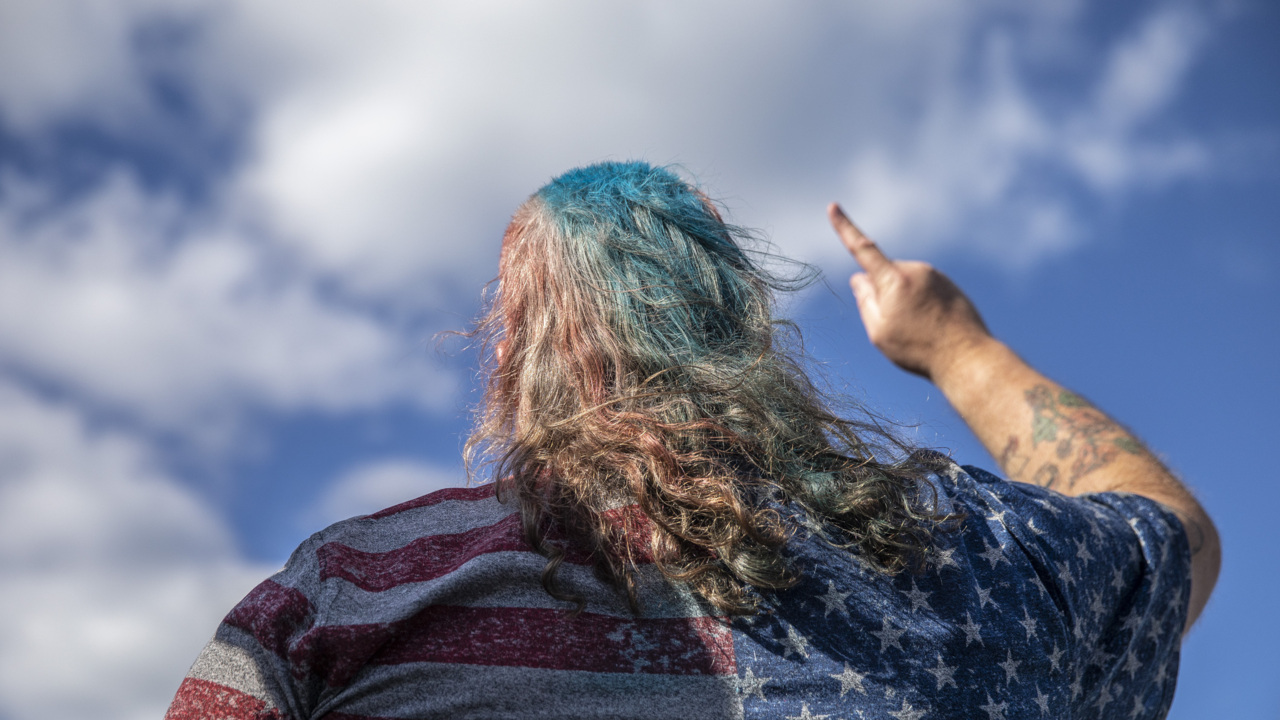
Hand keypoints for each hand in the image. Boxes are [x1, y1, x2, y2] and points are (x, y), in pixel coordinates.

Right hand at [827, 203, 991, 382]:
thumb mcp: (879, 331)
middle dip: (883, 293)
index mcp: (894, 280)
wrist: (967, 357)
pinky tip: (933, 327)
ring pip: (904, 283)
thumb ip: (865, 301)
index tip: (833, 206)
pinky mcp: (949, 284)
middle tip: (898, 327)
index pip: (862, 249)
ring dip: (904, 300)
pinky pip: (924, 289)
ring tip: (920, 330)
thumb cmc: (918, 349)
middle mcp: (916, 270)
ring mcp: (935, 275)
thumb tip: (859, 278)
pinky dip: (921, 305)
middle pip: (885, 275)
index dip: (844, 227)